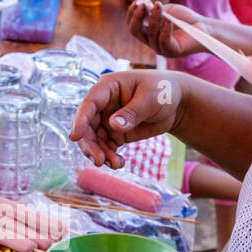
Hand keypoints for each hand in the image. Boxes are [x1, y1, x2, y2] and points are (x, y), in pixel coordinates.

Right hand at [69, 69, 186, 167]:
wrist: (176, 103)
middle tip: (99, 160)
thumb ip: (132, 112)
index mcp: (108, 87)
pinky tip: (119, 163)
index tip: (75, 137)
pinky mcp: (115, 133)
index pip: (89, 103)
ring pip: (95, 140)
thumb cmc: (163, 91)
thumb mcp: (150, 99)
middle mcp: (103, 103)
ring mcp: (107, 119)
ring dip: (100, 153)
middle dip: (90, 144)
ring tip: (115, 164)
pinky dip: (109, 157)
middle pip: (87, 126)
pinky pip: (106, 147)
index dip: (80, 120)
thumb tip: (113, 126)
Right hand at [126, 0, 205, 58]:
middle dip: (137, 17)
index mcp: (149, 33)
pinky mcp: (172, 52)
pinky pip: (163, 40)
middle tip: (143, 5)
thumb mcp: (167, 11)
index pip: (133, 26)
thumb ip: (155, 10)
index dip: (132, 14)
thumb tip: (143, 6)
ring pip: (150, 33)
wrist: (204, 27)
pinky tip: (168, 19)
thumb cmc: (185, 19)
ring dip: (154, 18)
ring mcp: (161, 48)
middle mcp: (152, 42)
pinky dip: (164, 28)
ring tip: (160, 6)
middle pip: (135, 32)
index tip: (137, 2)